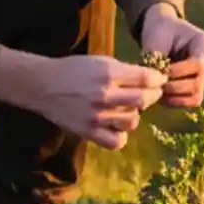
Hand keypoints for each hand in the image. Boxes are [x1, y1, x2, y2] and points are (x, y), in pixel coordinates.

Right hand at [0, 51, 164, 149]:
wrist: (44, 85)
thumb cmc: (73, 69)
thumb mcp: (100, 61)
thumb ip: (123, 70)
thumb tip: (148, 78)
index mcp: (108, 73)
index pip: (145, 78)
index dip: (157, 79)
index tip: (159, 80)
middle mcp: (104, 95)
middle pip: (143, 99)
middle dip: (153, 95)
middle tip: (152, 93)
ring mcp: (96, 116)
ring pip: (132, 121)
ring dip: (135, 115)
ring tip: (129, 109)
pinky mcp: (88, 132)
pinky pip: (116, 141)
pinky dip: (121, 136)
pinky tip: (116, 126)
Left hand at [140, 3, 203, 108]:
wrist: (162, 31)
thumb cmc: (159, 32)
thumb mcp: (156, 39)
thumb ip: (156, 59)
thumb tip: (154, 82)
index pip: (199, 64)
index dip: (178, 72)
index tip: (160, 70)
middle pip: (199, 83)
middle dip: (174, 86)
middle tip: (155, 83)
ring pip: (196, 96)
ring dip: (174, 96)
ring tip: (157, 89)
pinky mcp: (196, 88)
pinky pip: (191, 101)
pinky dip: (175, 102)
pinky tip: (160, 95)